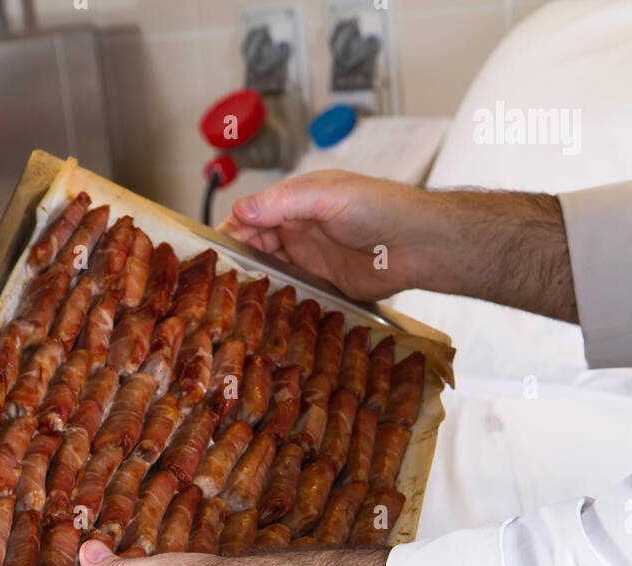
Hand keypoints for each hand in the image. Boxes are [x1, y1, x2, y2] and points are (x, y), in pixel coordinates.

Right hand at [219, 170, 433, 301]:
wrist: (416, 244)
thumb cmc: (380, 208)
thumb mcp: (327, 197)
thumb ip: (284, 202)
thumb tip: (242, 209)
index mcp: (298, 198)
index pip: (253, 212)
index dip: (233, 229)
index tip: (215, 249)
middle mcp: (299, 225)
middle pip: (256, 241)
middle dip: (238, 256)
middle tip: (221, 277)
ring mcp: (309, 254)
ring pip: (269, 265)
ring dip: (253, 276)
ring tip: (233, 293)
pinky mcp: (321, 280)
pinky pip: (289, 286)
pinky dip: (274, 292)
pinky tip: (261, 303)